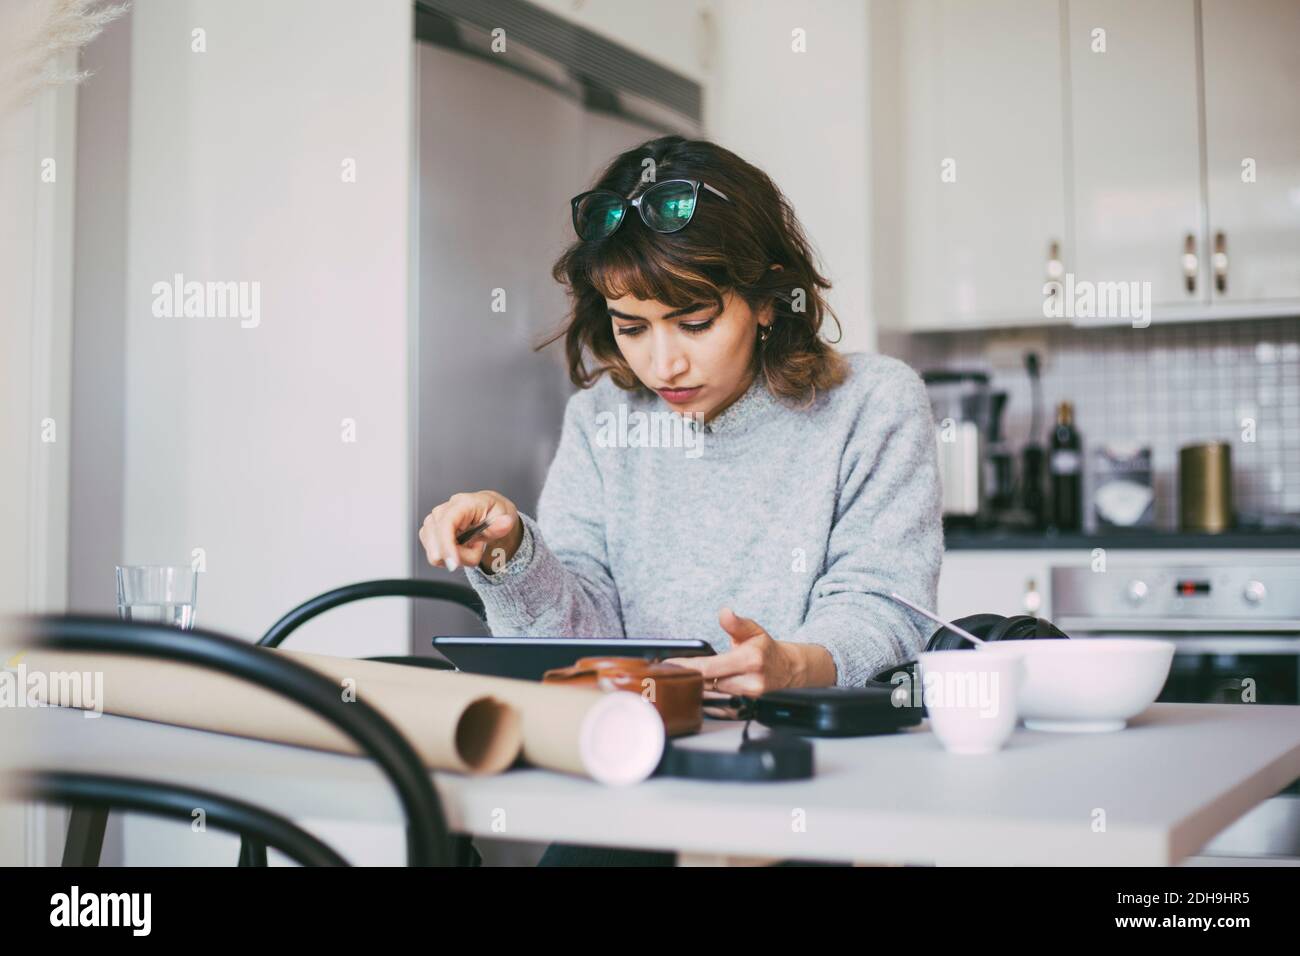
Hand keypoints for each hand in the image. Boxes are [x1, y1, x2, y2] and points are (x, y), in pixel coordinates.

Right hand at [419, 490, 520, 572]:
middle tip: (478, 545)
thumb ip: (503, 523)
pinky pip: (436, 556)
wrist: (487, 511)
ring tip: (471, 545)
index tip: (454, 564)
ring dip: (457, 557)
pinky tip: (461, 547)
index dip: (447, 546)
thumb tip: (504, 523)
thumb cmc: (493, 512)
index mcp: (461, 503)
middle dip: (460, 555)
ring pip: (436, 554)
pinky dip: (450, 557)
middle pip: (437, 544)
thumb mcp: (505, 516)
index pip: (446, 524)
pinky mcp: (428, 533)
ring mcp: (432, 522)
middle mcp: (442, 510)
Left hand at [663, 607, 834, 703]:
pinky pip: (720, 703)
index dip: (687, 667)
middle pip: (708, 683)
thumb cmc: (766, 649)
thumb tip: (724, 613)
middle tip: (668, 672)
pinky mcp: (747, 706)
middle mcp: (751, 681)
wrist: (788, 669)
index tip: (669, 665)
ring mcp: (749, 696)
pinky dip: (708, 695)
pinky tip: (698, 689)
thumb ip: (736, 623)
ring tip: (682, 678)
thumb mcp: (753, 630)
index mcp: (750, 659)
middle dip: (689, 677)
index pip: (710, 667)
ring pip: (712, 694)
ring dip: (697, 687)